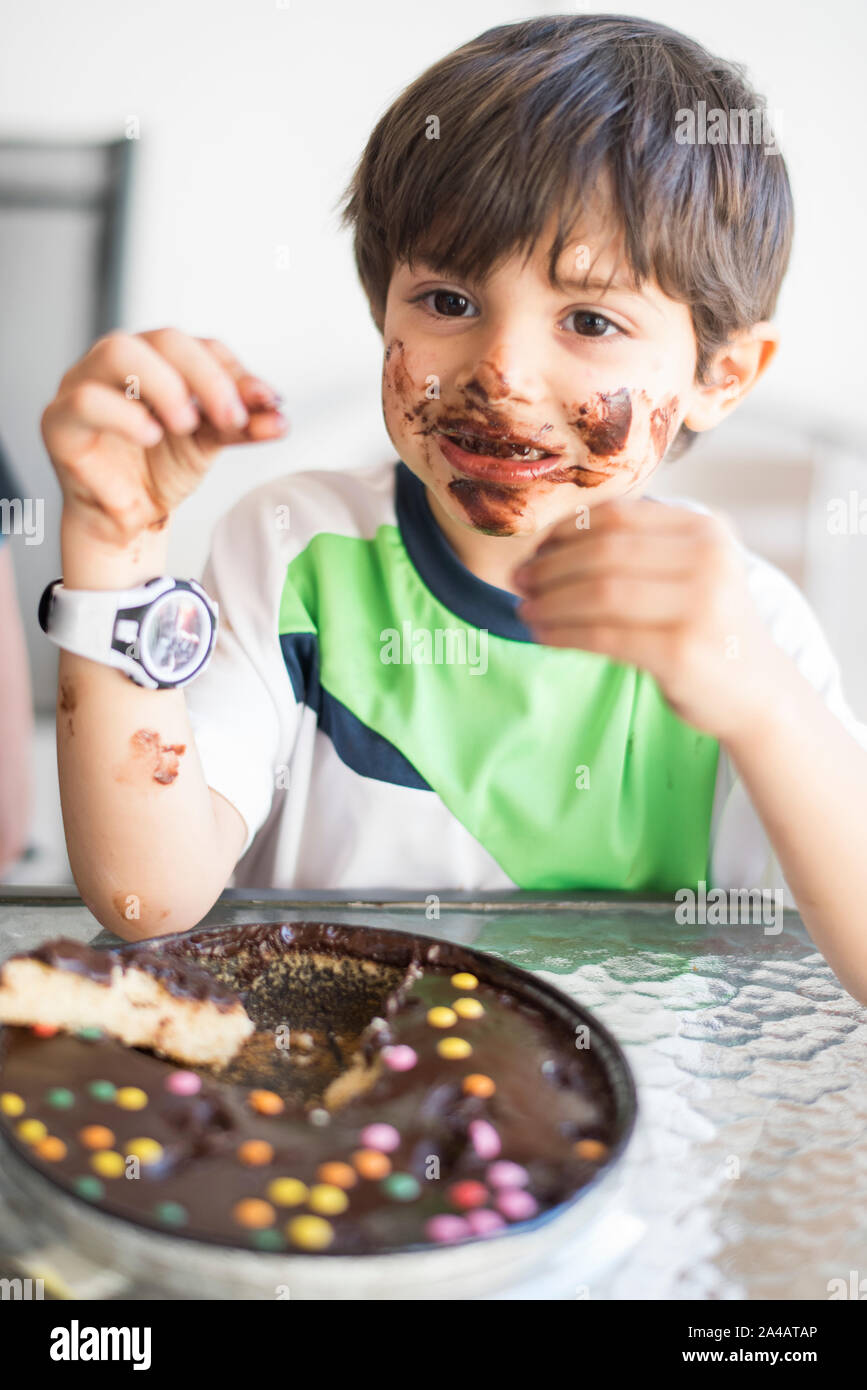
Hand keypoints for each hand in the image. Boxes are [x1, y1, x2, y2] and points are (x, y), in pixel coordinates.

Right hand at [41, 327, 287, 547]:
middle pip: (164, 339)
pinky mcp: (59, 420)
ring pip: (117, 350)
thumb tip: (280, 418)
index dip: (236, 373)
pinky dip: (124, 416)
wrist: (130, 520)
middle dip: (207, 377)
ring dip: (163, 384)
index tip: (267, 403)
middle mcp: (120, 360)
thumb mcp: (210, 443)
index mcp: (160, 359)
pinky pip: (86, 401)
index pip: (202, 346)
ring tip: (188, 423)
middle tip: (232, 418)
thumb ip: (242, 426)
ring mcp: (84, 383)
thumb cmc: (161, 470)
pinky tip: (151, 436)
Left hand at [512, 497, 789, 743]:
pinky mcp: (680, 650)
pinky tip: (542, 635)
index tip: (535, 551)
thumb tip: (547, 545)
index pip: (618, 517)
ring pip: (599, 592)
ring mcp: (699, 604)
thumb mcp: (690, 573)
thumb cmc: (707, 629)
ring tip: (524, 609)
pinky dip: (563, 633)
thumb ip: (639, 550)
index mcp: (707, 529)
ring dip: (550, 601)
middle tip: (518, 581)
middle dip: (550, 565)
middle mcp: (708, 559)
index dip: (566, 531)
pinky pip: (602, 635)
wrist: (757, 693)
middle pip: (604, 551)